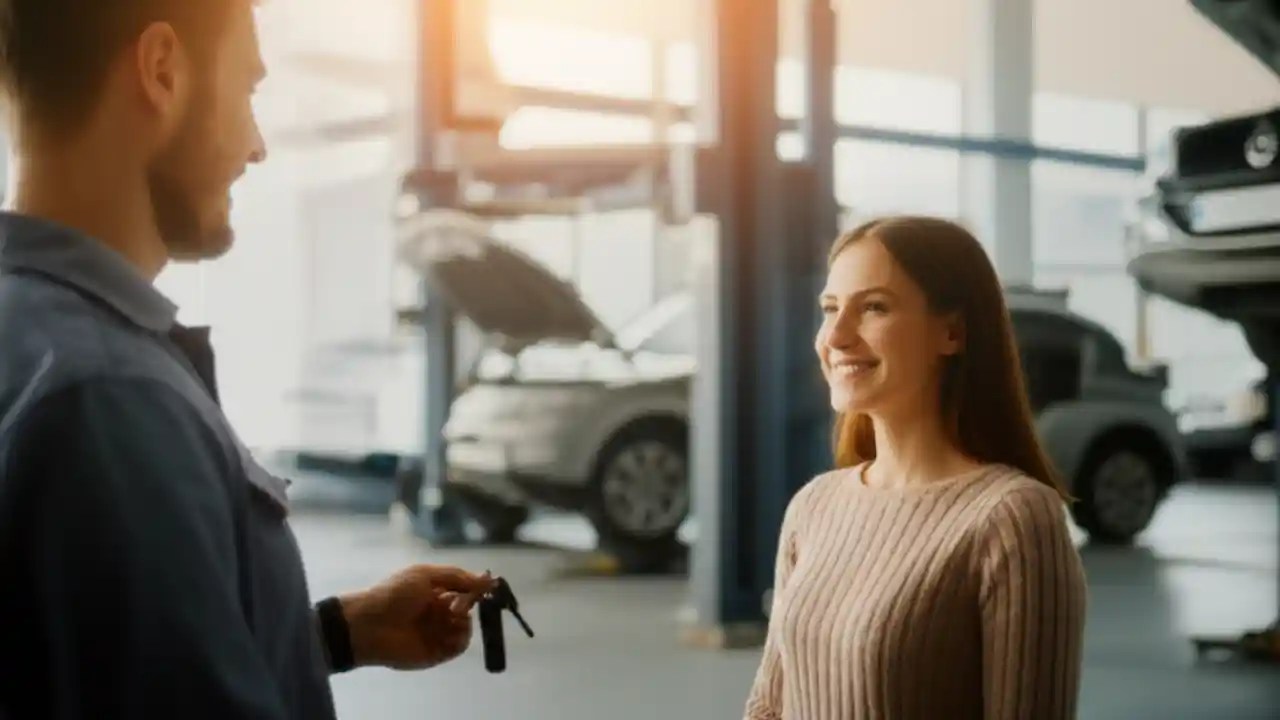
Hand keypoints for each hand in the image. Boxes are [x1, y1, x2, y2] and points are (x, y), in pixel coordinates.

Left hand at [339, 565, 496, 670]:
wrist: (369, 626)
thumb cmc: (394, 595)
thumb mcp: (425, 575)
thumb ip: (457, 577)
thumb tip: (489, 578)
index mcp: (435, 591)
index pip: (465, 590)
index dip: (476, 588)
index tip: (489, 586)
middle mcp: (438, 612)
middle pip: (468, 608)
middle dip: (468, 604)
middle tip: (455, 605)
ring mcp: (437, 633)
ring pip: (466, 627)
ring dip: (463, 622)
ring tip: (448, 618)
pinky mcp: (436, 653)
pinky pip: (459, 646)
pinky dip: (460, 639)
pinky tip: (450, 634)